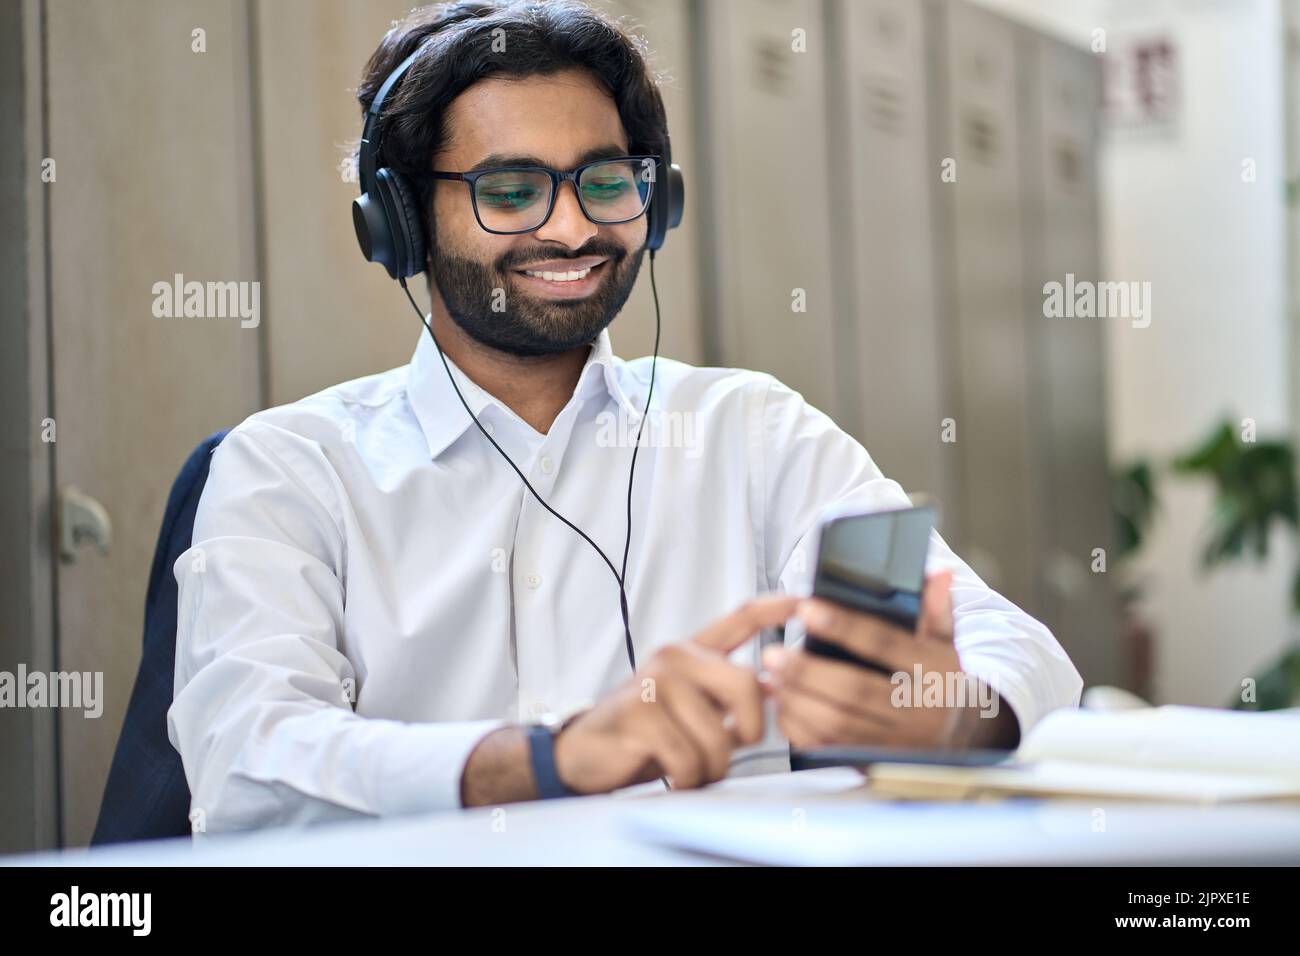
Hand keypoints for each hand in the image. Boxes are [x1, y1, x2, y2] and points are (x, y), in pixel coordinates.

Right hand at [554, 595, 798, 792]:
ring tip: (691, 770)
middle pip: (748, 685)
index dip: (775, 609)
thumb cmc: (640, 735)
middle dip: (750, 729)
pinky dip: (688, 778)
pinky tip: (673, 776)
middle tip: (730, 748)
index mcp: (691, 655)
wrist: (584, 754)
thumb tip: (776, 691)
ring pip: (718, 735)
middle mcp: (675, 658)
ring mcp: (655, 681)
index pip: (739, 619)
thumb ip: (728, 700)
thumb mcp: (690, 712)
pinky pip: (688, 757)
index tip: (805, 602)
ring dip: (711, 768)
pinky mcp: (638, 712)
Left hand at [763, 571, 1016, 750]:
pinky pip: (833, 749)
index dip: (844, 626)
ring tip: (770, 678)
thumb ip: (938, 610)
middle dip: (808, 672)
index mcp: (932, 671)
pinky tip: (782, 708)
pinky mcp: (876, 761)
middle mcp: (914, 708)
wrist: (966, 741)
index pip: (884, 644)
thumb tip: (939, 573)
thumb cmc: (946, 683)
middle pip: (855, 689)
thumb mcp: (948, 645)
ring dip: (799, 700)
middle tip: (772, 654)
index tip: (806, 609)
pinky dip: (802, 730)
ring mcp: (895, 739)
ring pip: (839, 722)